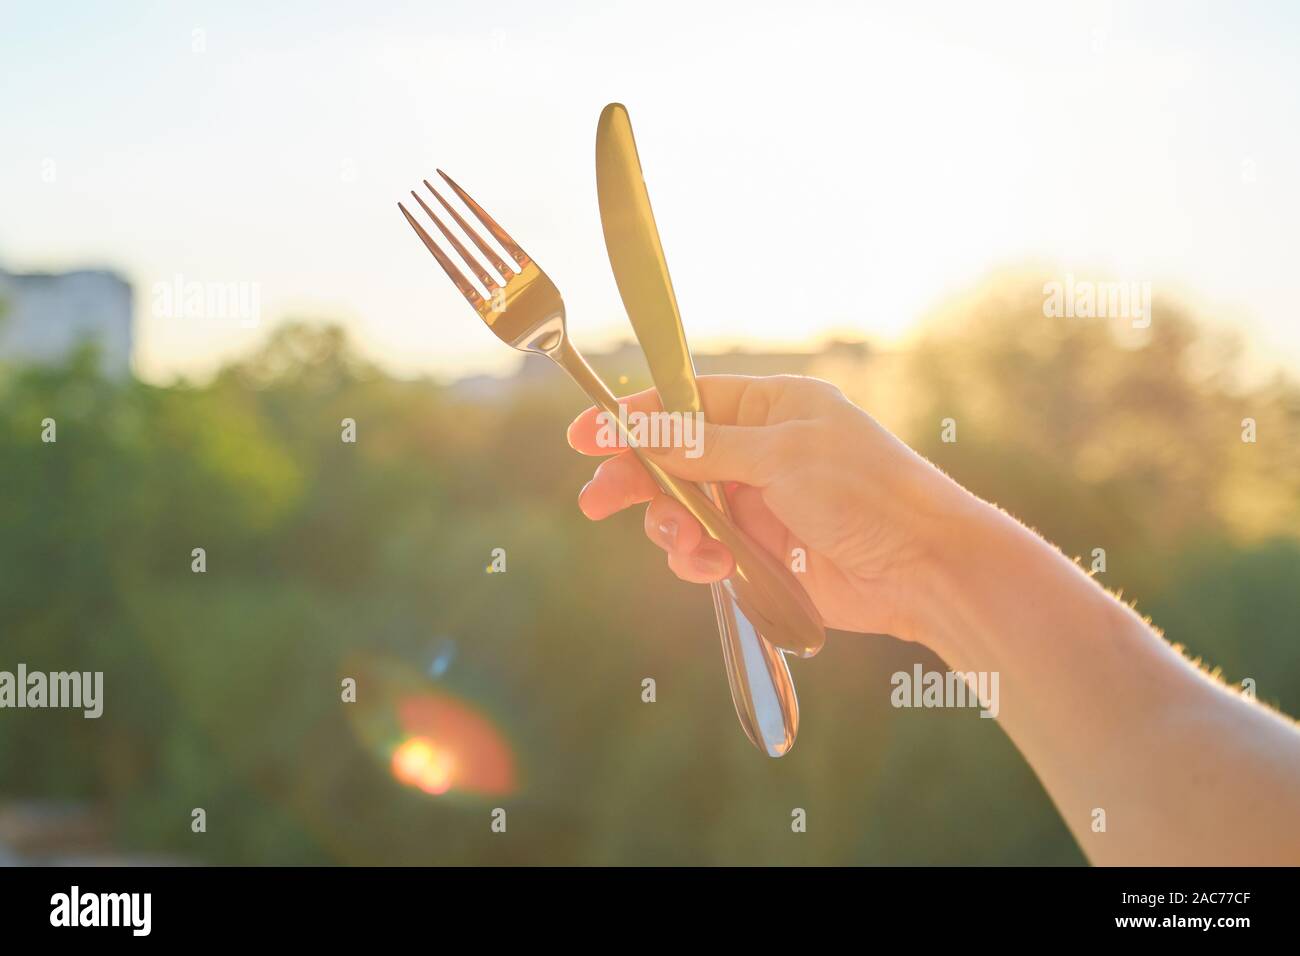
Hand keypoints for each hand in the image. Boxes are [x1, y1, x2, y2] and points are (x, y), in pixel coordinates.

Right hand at [566, 374, 970, 645]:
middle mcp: (759, 452)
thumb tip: (638, 427)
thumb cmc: (866, 492)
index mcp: (772, 407)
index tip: (584, 435)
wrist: (921, 568)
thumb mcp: (781, 455)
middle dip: (635, 479)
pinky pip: (704, 552)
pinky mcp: (759, 554)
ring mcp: (757, 504)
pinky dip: (697, 560)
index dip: (634, 418)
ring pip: (682, 511)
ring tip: (688, 546)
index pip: (685, 404)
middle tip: (597, 501)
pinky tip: (712, 568)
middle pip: (672, 459)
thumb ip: (703, 446)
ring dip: (671, 528)